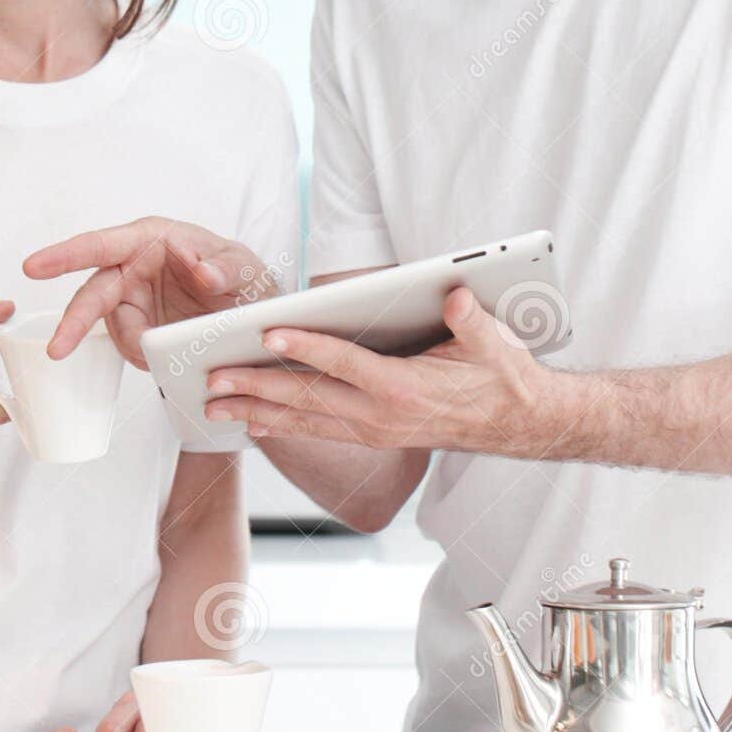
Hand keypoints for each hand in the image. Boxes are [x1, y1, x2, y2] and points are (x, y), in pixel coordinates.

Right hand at [24, 216, 274, 366]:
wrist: (252, 314)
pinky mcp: (138, 325)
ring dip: (132, 345)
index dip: (66, 255)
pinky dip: (141, 355)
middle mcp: (134, 266)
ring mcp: (133, 298)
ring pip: (111, 326)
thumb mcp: (245, 267)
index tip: (35, 267)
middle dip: (74, 322)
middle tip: (57, 349)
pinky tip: (162, 352)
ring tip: (164, 350)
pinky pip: (128, 344)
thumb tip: (203, 270)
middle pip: (93, 293)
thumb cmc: (242, 275)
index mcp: (152, 238)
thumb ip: (226, 267)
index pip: (101, 244)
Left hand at [204, 285, 572, 457]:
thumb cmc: (502, 376)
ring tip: (214, 404)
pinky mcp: (371, 436)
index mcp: (404, 389)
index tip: (267, 334)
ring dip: (255, 411)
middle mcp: (381, 416)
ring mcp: (373, 431)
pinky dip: (280, 427)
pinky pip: (316, 432)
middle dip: (256, 387)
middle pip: (307, 399)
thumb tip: (453, 296)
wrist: (519, 424)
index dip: (305, 348)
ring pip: (303, 420)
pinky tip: (249, 423)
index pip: (344, 364)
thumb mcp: (495, 345)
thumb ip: (470, 322)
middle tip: (213, 378)